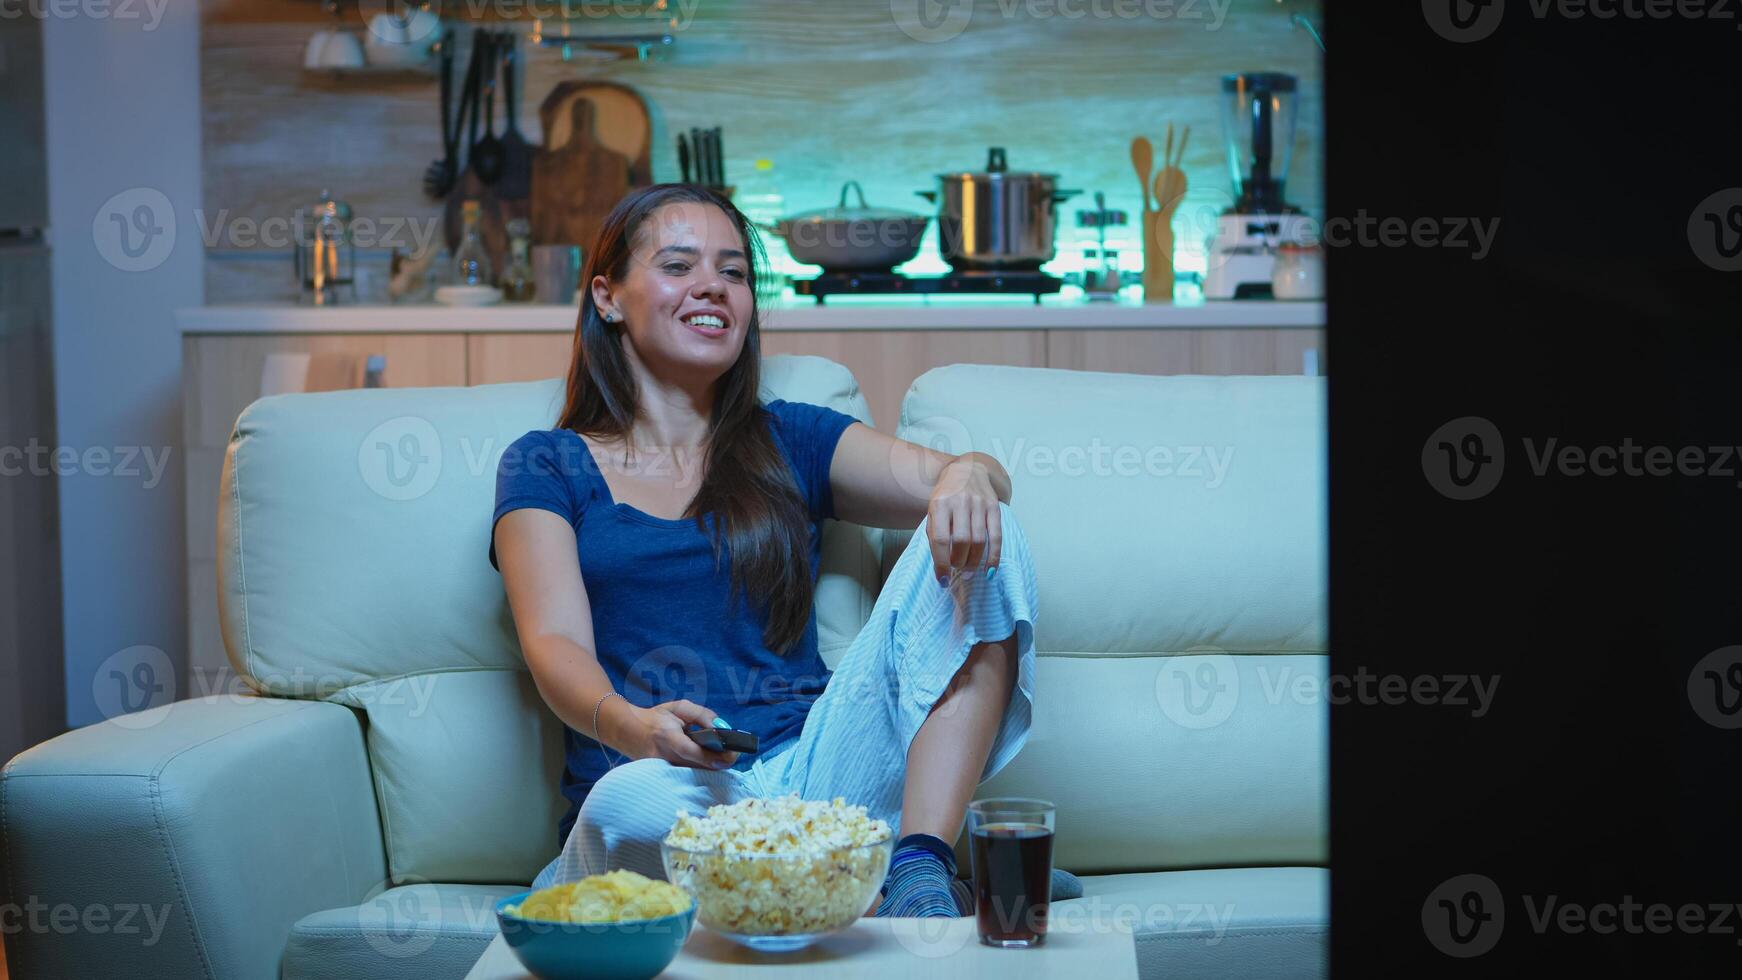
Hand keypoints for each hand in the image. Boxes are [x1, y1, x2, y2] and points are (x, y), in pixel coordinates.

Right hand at [628, 699, 740, 769]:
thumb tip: (723, 727)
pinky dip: (700, 768)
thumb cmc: (655, 717)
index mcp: (666, 736)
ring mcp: (662, 769)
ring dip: (711, 765)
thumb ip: (702, 715)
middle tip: (734, 752)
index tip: (732, 754)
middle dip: (719, 761)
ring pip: (694, 773)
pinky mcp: (663, 776)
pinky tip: (709, 760)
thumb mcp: (678, 708)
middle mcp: (663, 756)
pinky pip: (688, 774)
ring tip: (724, 753)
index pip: (692, 751)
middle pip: (698, 766)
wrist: (625, 731)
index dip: (712, 756)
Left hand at [928, 455, 1002, 584]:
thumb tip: (940, 567)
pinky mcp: (994, 507)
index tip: (942, 578)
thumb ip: (935, 534)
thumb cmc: (946, 497)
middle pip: (962, 541)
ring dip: (974, 562)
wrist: (968, 470)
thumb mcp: (933, 511)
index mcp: (940, 503)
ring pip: (979, 541)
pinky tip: (989, 570)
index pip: (941, 538)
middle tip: (957, 570)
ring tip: (968, 571)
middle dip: (959, 562)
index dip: (941, 562)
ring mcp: (980, 504)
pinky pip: (997, 536)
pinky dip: (994, 556)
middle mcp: (961, 502)